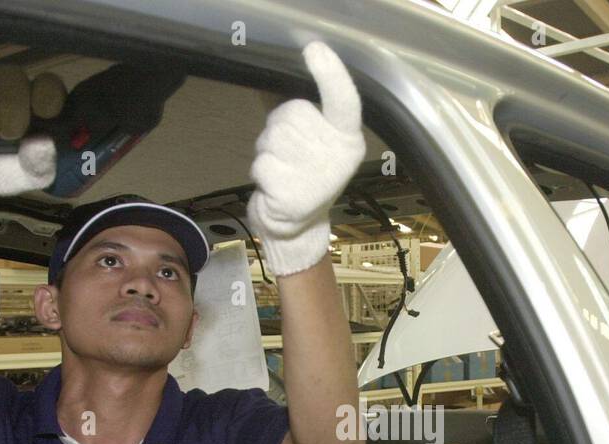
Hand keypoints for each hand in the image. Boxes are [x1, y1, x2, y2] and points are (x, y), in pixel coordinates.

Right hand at [0, 62, 67, 204]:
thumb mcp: (26, 176)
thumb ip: (41, 163)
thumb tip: (44, 141)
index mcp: (35, 102)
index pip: (49, 83)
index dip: (48, 94)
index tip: (43, 114)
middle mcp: (8, 82)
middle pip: (15, 76)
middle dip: (11, 112)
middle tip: (4, 137)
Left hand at [247, 42, 364, 277]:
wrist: (298, 229)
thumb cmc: (303, 176)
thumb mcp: (313, 143)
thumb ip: (301, 113)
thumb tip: (271, 72)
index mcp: (348, 139)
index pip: (344, 101)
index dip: (330, 74)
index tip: (315, 49)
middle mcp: (338, 156)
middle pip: (292, 113)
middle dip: (279, 129)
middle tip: (289, 156)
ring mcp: (317, 178)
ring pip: (272, 137)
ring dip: (267, 151)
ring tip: (282, 172)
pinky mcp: (293, 197)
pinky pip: (262, 163)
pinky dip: (260, 173)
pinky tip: (275, 188)